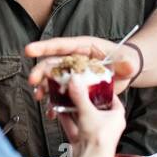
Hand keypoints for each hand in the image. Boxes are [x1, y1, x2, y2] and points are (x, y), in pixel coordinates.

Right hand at [25, 36, 141, 99]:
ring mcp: (73, 73)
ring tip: (38, 97)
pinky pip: (61, 94)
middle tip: (33, 81)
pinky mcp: (75, 86)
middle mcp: (74, 58)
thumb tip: (126, 65)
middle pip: (52, 63)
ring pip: (53, 79)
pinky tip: (51, 111)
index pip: (61, 45)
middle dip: (40, 71)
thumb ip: (126, 64)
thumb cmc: (126, 61)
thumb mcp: (127, 62)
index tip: (29, 50)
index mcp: (84, 47)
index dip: (44, 47)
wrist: (126, 72)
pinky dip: (55, 102)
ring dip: (44, 87)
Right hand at [49, 75, 125, 154]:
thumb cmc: (99, 138)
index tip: (94, 83)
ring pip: (82, 117)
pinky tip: (58, 111)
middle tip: (75, 89)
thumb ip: (80, 96)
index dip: (103, 91)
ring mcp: (94, 133)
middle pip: (94, 108)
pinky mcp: (83, 140)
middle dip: (82, 99)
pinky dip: (66, 119)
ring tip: (63, 98)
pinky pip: (74, 126)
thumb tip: (75, 80)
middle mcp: (107, 125)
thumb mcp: (88, 112)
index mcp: (116, 116)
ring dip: (72, 109)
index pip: (112, 99)